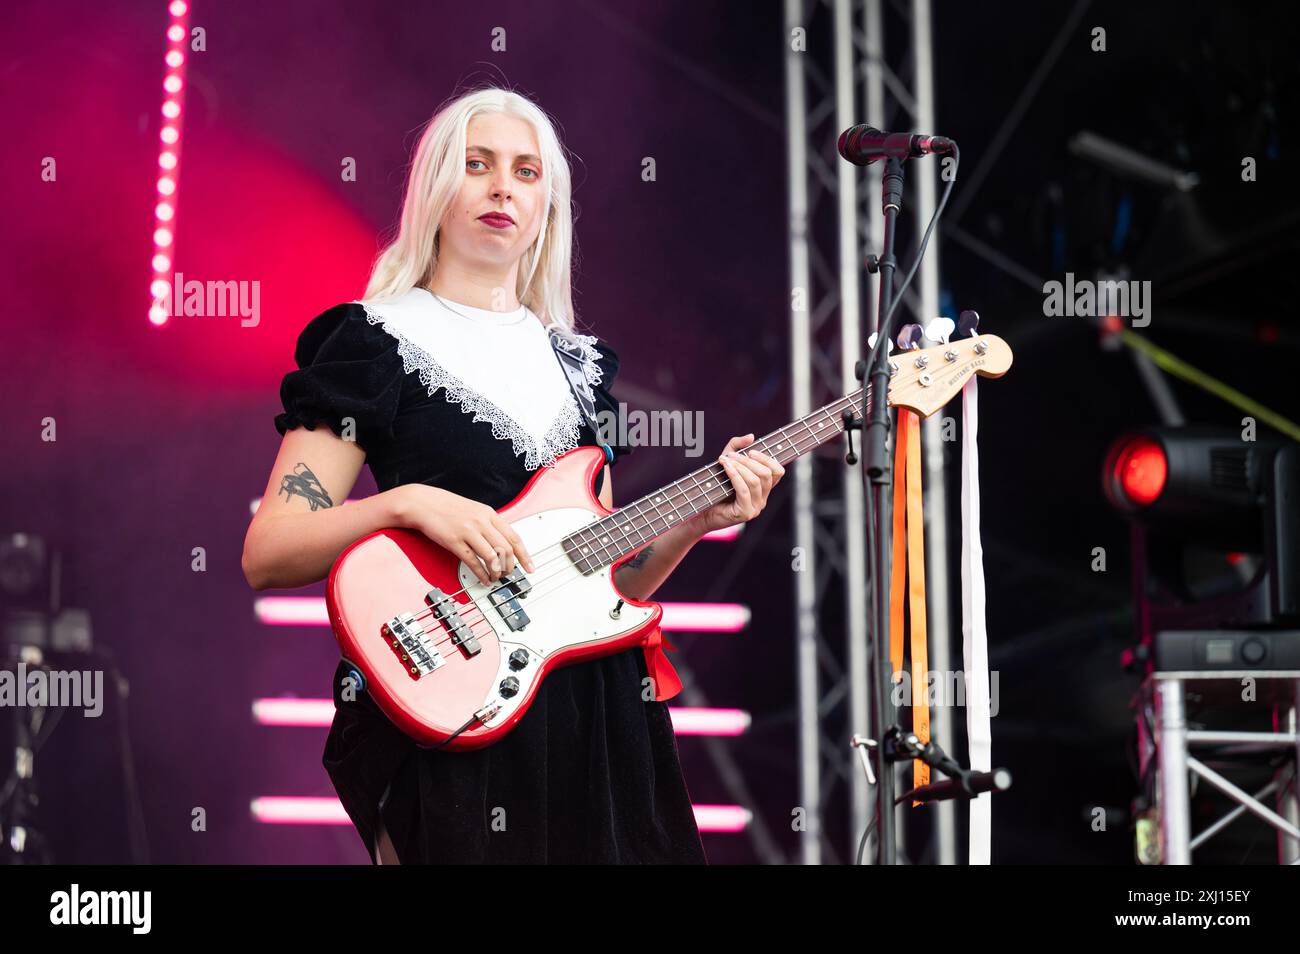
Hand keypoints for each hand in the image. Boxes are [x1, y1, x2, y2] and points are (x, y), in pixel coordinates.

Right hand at [392, 484, 534, 584]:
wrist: (423, 502)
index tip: (530, 567)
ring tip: (495, 578)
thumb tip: (503, 543)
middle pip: (506, 549)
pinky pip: (473, 562)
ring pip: (492, 556)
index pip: (514, 537)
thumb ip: (489, 524)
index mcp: (489, 514)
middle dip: (510, 566)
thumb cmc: (447, 507)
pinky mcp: (454, 541)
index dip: (524, 555)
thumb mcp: (474, 510)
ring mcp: (468, 531)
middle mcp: (481, 522)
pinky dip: (481, 574)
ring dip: (496, 572)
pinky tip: (483, 579)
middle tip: (509, 574)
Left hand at [691, 433, 785, 534]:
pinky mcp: (745, 513)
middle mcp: (763, 499)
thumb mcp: (727, 463)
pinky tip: (726, 467)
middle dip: (748, 461)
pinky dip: (734, 475)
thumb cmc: (715, 488)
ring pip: (755, 481)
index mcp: (763, 489)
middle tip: (732, 455)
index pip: (778, 472)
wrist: (702, 512)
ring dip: (740, 467)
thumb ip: (737, 447)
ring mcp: (755, 508)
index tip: (751, 451)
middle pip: (766, 474)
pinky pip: (744, 490)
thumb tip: (751, 436)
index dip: (767, 459)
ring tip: (726, 460)